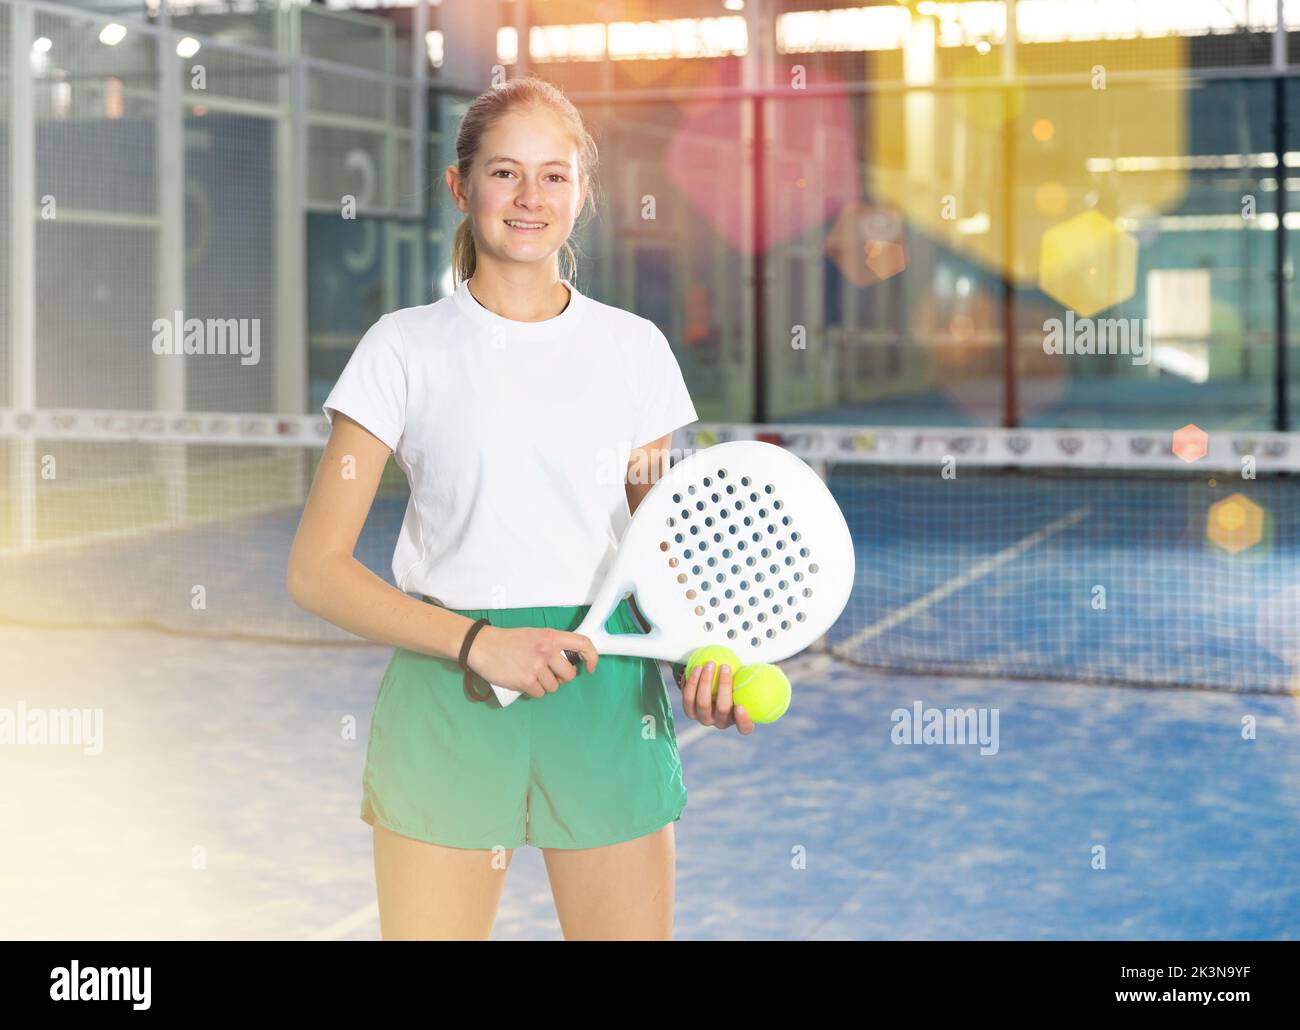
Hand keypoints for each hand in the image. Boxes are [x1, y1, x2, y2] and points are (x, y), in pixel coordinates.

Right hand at [466, 625, 596, 698]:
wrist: (483, 645)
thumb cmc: (508, 640)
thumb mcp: (534, 635)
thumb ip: (551, 645)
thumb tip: (566, 660)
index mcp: (550, 636)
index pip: (582, 644)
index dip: (592, 656)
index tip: (590, 667)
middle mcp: (546, 651)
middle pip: (569, 675)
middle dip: (562, 679)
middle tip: (549, 674)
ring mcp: (536, 667)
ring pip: (554, 687)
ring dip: (545, 686)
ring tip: (532, 676)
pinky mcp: (526, 681)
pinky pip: (540, 694)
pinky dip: (534, 691)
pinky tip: (524, 682)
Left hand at [680, 661, 755, 734]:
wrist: (710, 688)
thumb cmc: (733, 684)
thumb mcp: (746, 683)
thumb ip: (754, 679)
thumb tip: (769, 669)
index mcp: (737, 720)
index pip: (745, 727)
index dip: (743, 720)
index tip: (741, 706)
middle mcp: (720, 722)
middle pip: (722, 709)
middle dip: (724, 686)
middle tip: (725, 666)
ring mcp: (703, 717)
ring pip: (702, 703)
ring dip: (704, 682)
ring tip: (709, 664)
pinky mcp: (689, 711)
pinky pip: (687, 697)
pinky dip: (691, 682)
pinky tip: (696, 667)